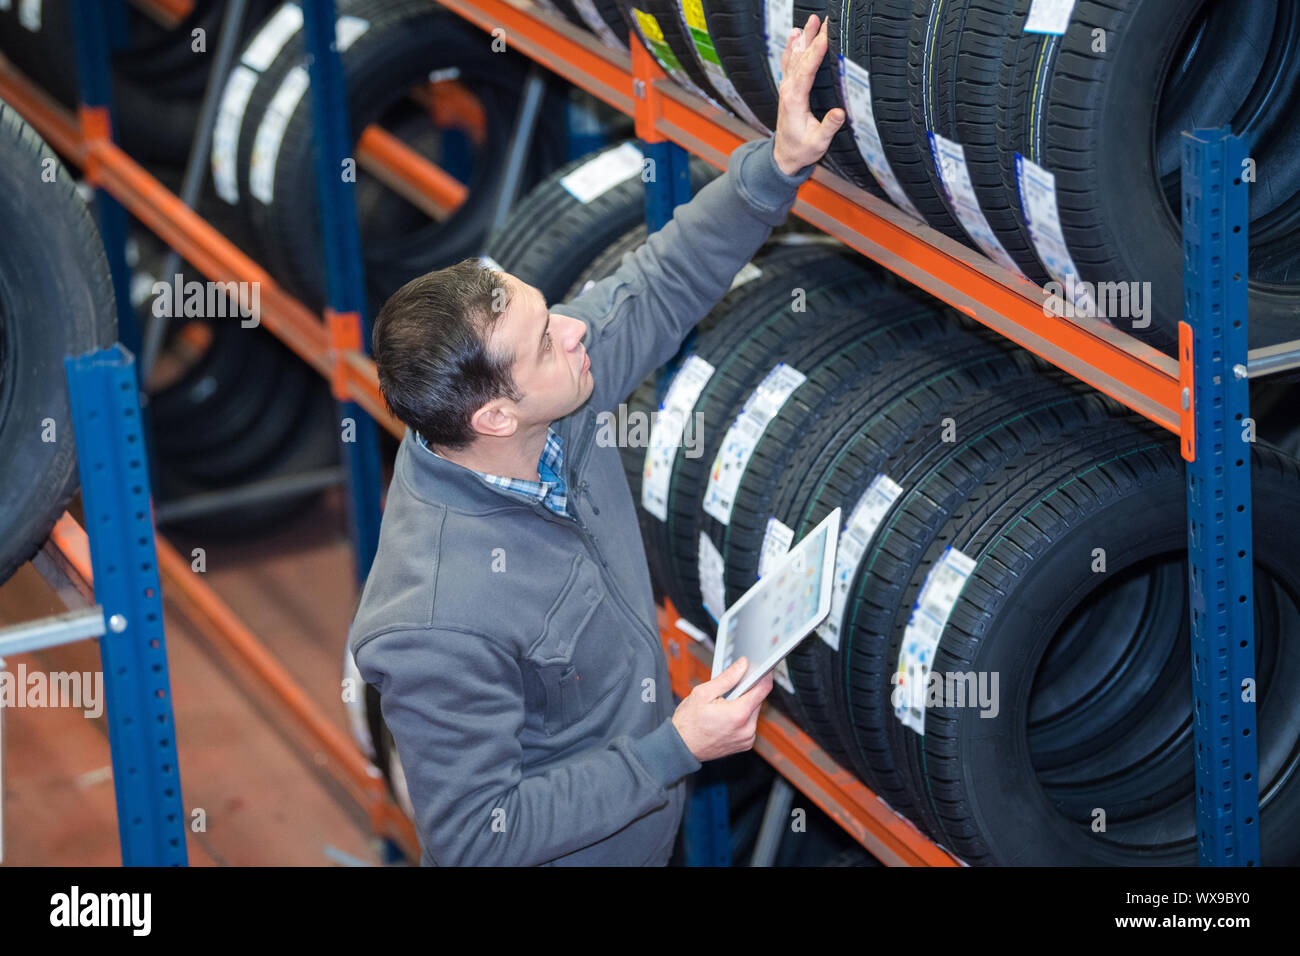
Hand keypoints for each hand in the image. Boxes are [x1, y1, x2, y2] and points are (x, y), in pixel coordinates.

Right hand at [671, 657, 774, 760]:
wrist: (682, 747)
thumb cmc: (688, 722)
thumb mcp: (703, 693)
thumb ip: (726, 678)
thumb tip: (742, 665)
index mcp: (738, 714)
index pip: (763, 689)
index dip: (764, 675)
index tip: (763, 667)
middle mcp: (747, 729)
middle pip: (758, 700)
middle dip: (746, 691)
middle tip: (728, 691)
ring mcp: (747, 738)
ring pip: (753, 712)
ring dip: (743, 705)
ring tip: (723, 707)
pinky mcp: (746, 744)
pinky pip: (750, 724)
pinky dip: (741, 718)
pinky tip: (726, 718)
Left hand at [772, 14, 844, 176]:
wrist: (784, 157)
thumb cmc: (801, 150)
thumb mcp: (818, 143)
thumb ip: (829, 127)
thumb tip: (839, 113)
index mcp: (795, 100)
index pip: (806, 69)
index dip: (816, 51)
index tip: (825, 36)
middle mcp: (788, 90)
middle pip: (800, 58)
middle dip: (812, 37)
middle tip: (821, 20)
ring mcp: (786, 88)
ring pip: (794, 57)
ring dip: (802, 38)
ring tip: (810, 22)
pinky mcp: (787, 89)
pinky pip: (789, 63)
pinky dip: (792, 48)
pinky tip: (795, 36)